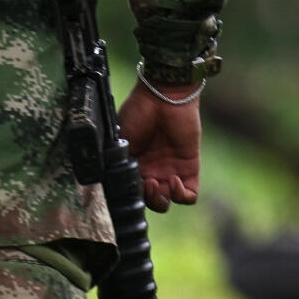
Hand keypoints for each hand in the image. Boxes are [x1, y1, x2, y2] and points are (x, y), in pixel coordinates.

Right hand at [117, 86, 200, 211]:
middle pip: (151, 202)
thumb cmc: (138, 112)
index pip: (133, 192)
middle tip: (145, 183)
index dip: (131, 195)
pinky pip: (189, 195)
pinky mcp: (189, 168)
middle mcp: (153, 171)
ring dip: (160, 199)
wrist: (162, 97)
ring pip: (167, 201)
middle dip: (147, 199)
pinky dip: (181, 195)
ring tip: (156, 182)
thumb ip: (117, 161)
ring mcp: (171, 171)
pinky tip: (173, 180)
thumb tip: (108, 182)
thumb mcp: (120, 139)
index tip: (129, 186)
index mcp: (135, 165)